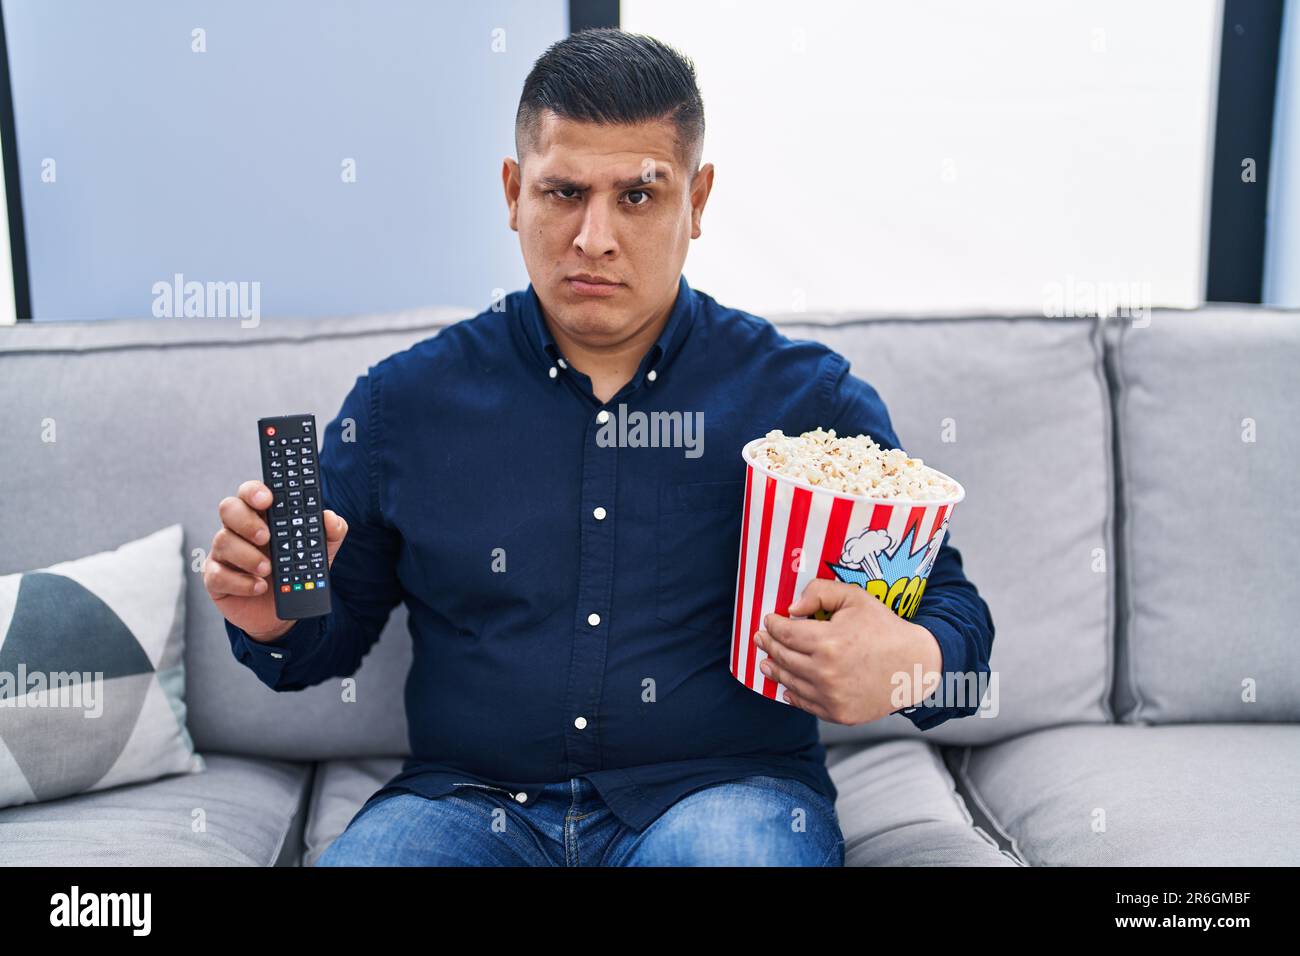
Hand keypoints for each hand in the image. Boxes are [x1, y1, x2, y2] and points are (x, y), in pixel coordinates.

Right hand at [203, 479, 347, 641]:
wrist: (285, 609)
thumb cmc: (296, 571)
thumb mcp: (321, 551)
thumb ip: (331, 532)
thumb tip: (330, 517)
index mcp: (262, 516)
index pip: (250, 492)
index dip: (255, 491)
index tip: (268, 499)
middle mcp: (239, 529)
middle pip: (228, 508)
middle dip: (246, 520)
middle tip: (266, 536)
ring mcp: (224, 552)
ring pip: (222, 541)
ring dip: (247, 555)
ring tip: (268, 569)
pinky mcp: (215, 578)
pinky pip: (217, 574)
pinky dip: (240, 582)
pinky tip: (258, 587)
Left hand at [754, 578, 942, 724]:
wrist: (916, 666)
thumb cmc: (885, 628)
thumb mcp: (856, 599)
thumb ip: (820, 593)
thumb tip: (791, 608)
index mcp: (828, 642)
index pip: (786, 633)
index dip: (773, 625)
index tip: (769, 620)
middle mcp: (826, 673)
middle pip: (783, 658)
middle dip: (769, 645)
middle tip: (761, 639)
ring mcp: (831, 697)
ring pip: (790, 682)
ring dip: (775, 670)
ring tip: (766, 663)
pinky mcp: (838, 714)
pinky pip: (806, 704)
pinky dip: (793, 694)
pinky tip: (786, 686)